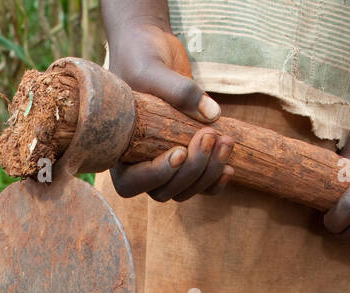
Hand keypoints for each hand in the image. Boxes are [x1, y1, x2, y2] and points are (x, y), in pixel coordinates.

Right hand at [106, 20, 233, 201]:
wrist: (150, 44)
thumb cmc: (139, 55)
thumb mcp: (153, 69)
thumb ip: (178, 90)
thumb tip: (212, 114)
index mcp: (119, 149)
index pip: (132, 183)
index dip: (157, 175)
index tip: (180, 151)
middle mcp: (138, 162)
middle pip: (164, 191)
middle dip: (192, 170)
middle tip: (209, 135)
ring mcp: (163, 162)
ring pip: (184, 190)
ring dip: (208, 173)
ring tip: (226, 141)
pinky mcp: (185, 156)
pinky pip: (198, 184)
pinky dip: (214, 181)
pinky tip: (230, 167)